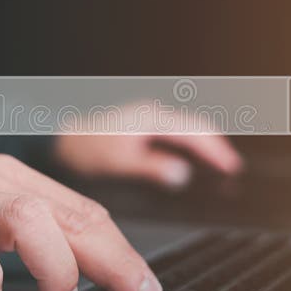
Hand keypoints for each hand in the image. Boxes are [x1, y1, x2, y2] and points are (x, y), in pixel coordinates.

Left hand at [54, 135, 242, 188]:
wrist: (59, 142)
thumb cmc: (84, 149)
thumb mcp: (118, 163)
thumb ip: (151, 168)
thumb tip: (181, 174)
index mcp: (150, 119)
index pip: (195, 131)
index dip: (216, 150)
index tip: (231, 167)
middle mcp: (150, 116)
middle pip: (194, 128)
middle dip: (214, 147)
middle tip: (231, 169)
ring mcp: (145, 120)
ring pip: (184, 130)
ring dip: (201, 146)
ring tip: (216, 166)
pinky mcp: (138, 128)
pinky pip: (172, 135)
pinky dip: (186, 147)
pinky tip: (186, 162)